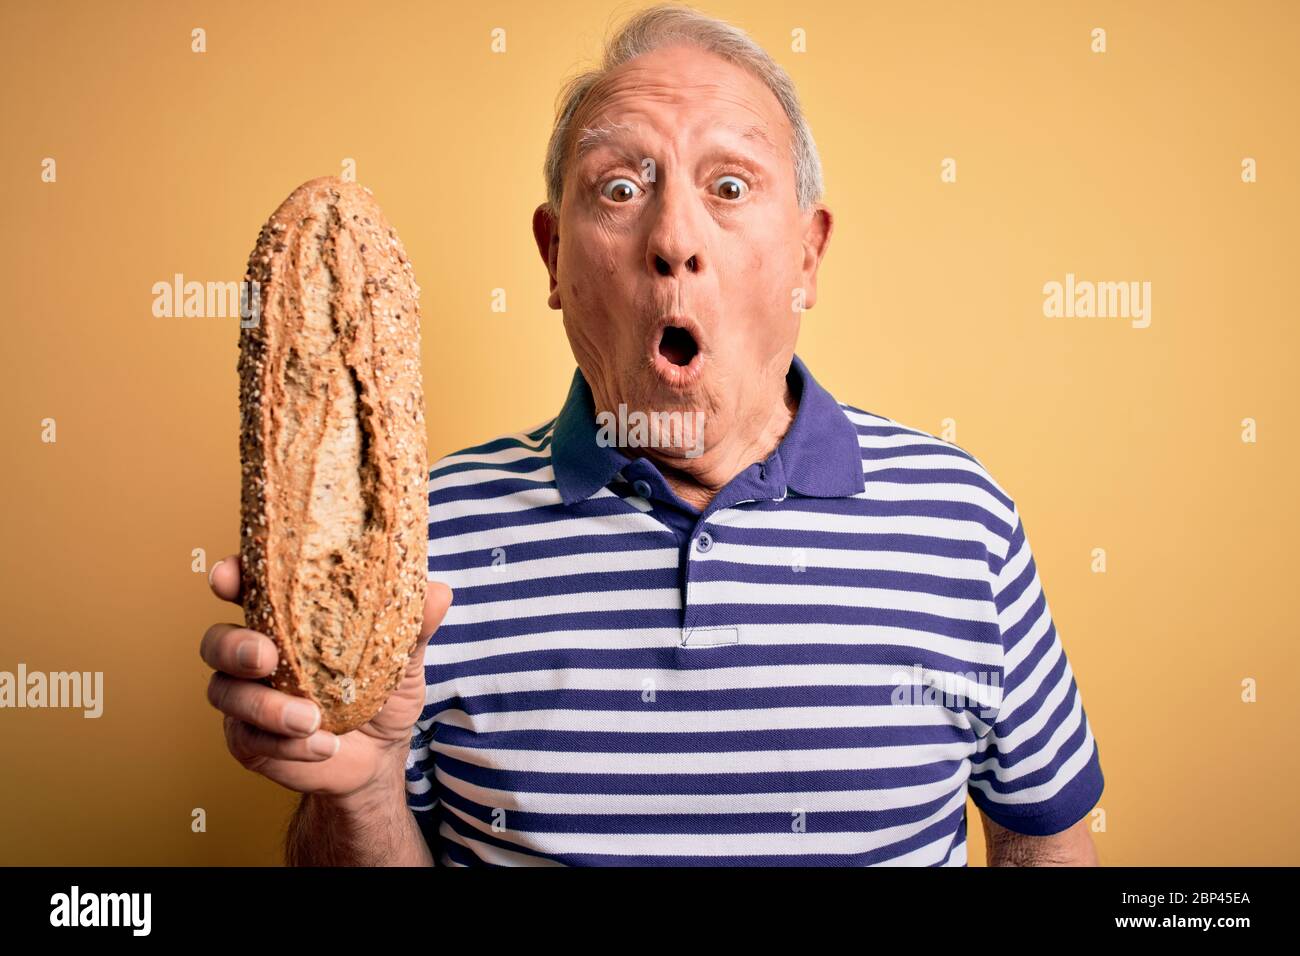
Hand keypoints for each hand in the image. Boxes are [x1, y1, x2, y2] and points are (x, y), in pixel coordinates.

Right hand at [200, 554, 451, 801]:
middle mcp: (258, 651)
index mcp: (287, 618)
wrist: (381, 753)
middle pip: (216, 640)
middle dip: (233, 645)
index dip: (231, 576)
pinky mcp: (249, 739)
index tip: (228, 576)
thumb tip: (438, 593)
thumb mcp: (404, 654)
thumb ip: (415, 624)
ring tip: (312, 718)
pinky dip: (286, 744)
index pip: (248, 587)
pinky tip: (324, 745)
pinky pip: (249, 738)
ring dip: (266, 706)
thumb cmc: (384, 689)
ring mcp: (248, 696)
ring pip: (225, 692)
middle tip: (266, 655)